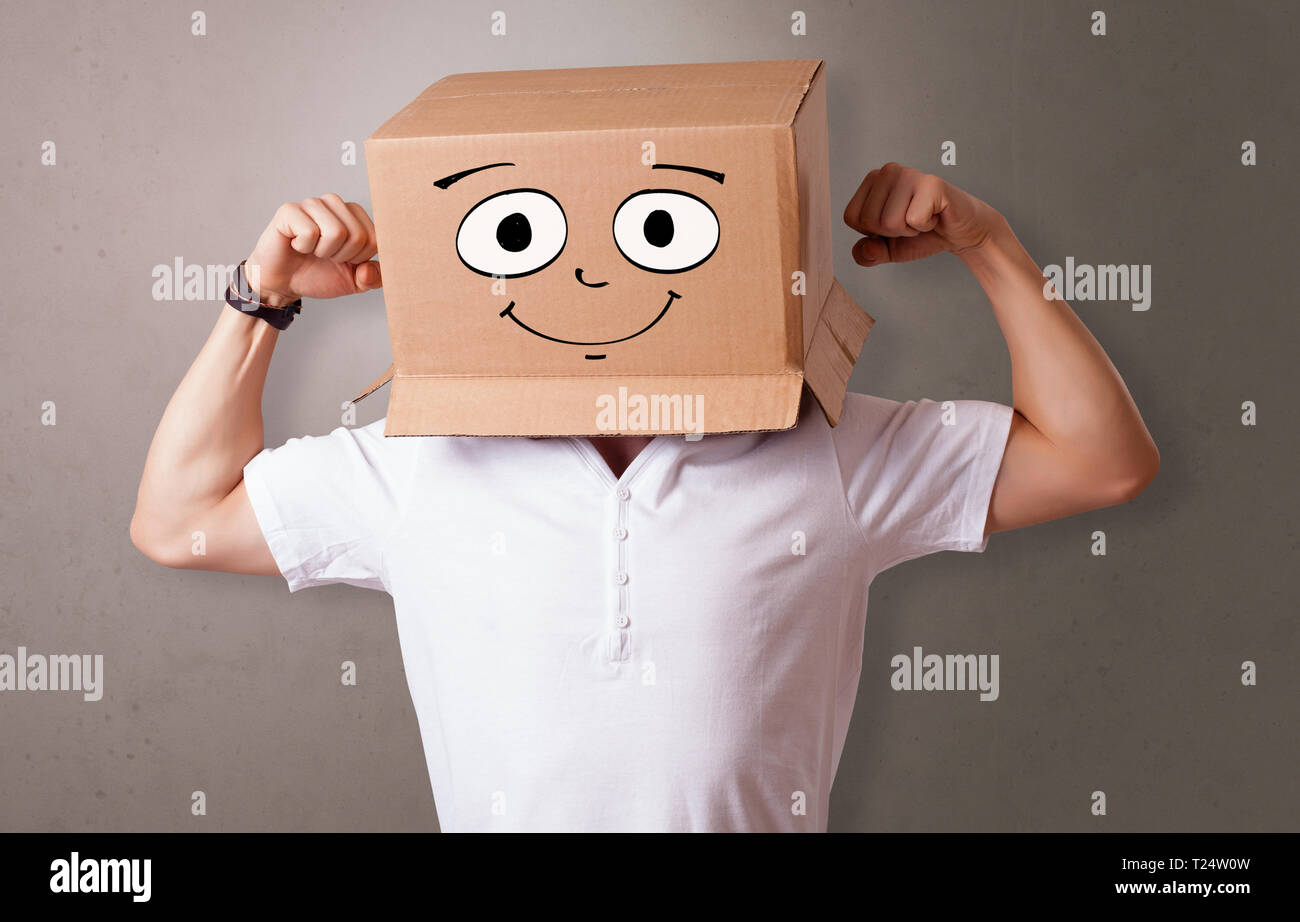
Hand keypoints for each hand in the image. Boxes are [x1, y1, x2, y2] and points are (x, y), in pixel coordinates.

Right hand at [243, 193, 381, 304]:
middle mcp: (335, 204)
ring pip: (337, 232)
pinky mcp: (289, 210)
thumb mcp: (354, 282)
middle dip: (343, 256)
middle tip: (325, 256)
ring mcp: (312, 204)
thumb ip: (373, 278)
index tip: (343, 260)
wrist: (284, 283)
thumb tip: (369, 270)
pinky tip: (296, 245)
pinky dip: (303, 247)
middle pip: (358, 235)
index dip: (360, 259)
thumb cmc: (318, 275)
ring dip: (324, 252)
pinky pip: (310, 232)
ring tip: (312, 250)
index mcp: (355, 216)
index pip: (375, 238)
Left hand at [843, 162, 1004, 265]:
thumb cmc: (922, 235)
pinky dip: (925, 227)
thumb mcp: (887, 249)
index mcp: (872, 181)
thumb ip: (868, 254)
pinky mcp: (931, 183)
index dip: (872, 233)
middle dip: (892, 233)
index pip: (851, 217)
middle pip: (869, 221)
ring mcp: (909, 174)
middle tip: (912, 222)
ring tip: (923, 218)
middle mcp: (888, 171)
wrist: (960, 233)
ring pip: (889, 222)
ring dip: (910, 230)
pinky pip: (913, 220)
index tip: (894, 224)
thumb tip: (866, 250)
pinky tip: (935, 216)